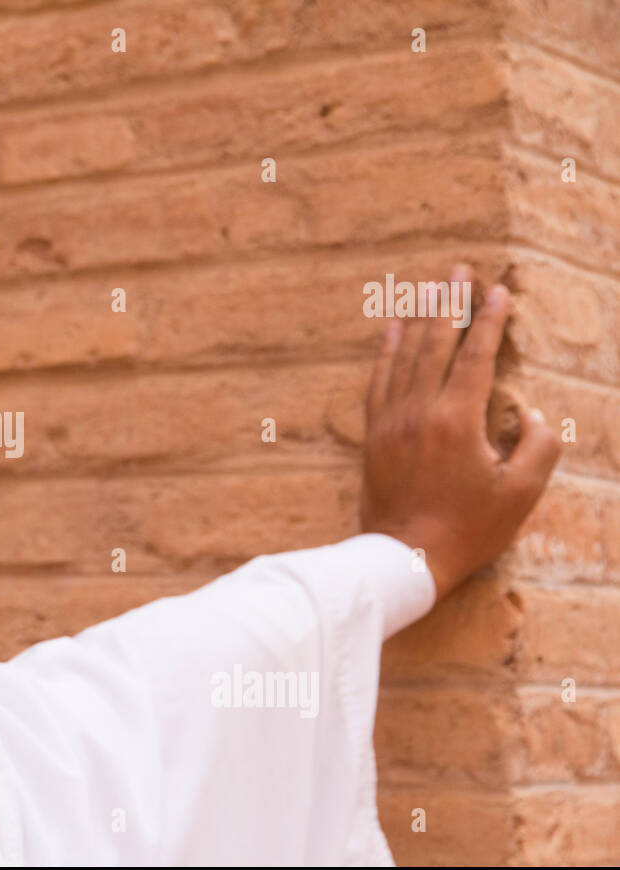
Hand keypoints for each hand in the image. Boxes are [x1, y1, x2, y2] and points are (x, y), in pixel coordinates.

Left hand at [360, 265, 561, 600]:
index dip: (487, 321)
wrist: (405, 558)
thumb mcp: (521, 492)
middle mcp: (418, 412)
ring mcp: (390, 422)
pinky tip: (390, 331)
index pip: (475, 356)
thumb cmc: (468, 529)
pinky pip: (377, 381)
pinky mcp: (372, 435)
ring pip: (403, 357)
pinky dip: (384, 352)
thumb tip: (530, 411)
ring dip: (417, 319)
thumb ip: (538, 446)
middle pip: (435, 344)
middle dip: (449, 303)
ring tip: (428, 287)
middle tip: (458, 270)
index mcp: (457, 420)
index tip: (497, 291)